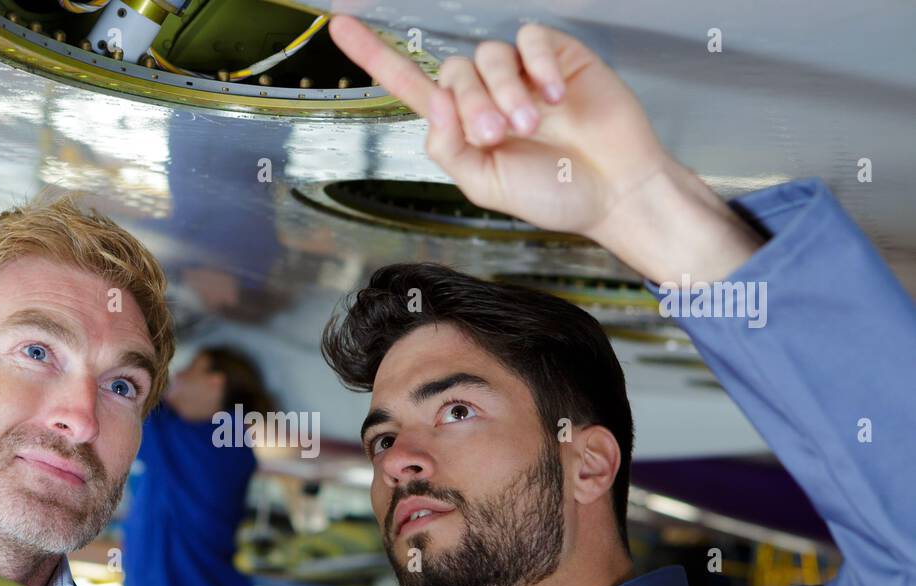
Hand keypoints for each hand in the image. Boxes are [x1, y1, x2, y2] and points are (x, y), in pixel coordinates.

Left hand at [329, 15, 761, 282]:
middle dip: (472, 103)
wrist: (612, 189)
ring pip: (488, 56)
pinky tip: (555, 96)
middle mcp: (485, 95)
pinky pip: (529, 41)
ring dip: (505, 91)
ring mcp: (520, 74)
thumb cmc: (552, 193)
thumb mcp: (484, 185)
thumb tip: (435, 103)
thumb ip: (449, 148)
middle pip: (453, 72)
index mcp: (461, 127)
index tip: (340, 23)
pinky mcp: (555, 56)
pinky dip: (537, 67)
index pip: (410, 83)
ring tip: (532, 123)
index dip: (374, 54)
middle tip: (499, 134)